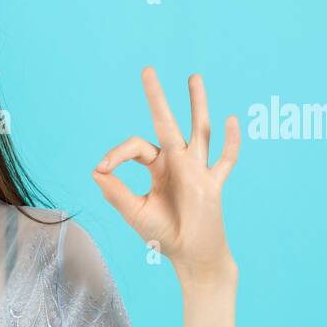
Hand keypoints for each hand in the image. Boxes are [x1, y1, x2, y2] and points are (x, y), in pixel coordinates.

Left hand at [91, 66, 239, 280]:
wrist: (190, 255)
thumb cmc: (163, 234)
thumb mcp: (134, 212)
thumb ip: (116, 192)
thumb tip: (95, 170)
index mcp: (157, 168)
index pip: (136, 147)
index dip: (118, 152)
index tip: (104, 167)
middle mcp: (177, 163)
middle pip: (167, 123)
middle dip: (157, 98)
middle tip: (146, 70)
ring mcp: (198, 170)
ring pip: (199, 131)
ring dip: (197, 105)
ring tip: (192, 77)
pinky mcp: (214, 184)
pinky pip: (225, 160)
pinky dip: (229, 142)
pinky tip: (231, 119)